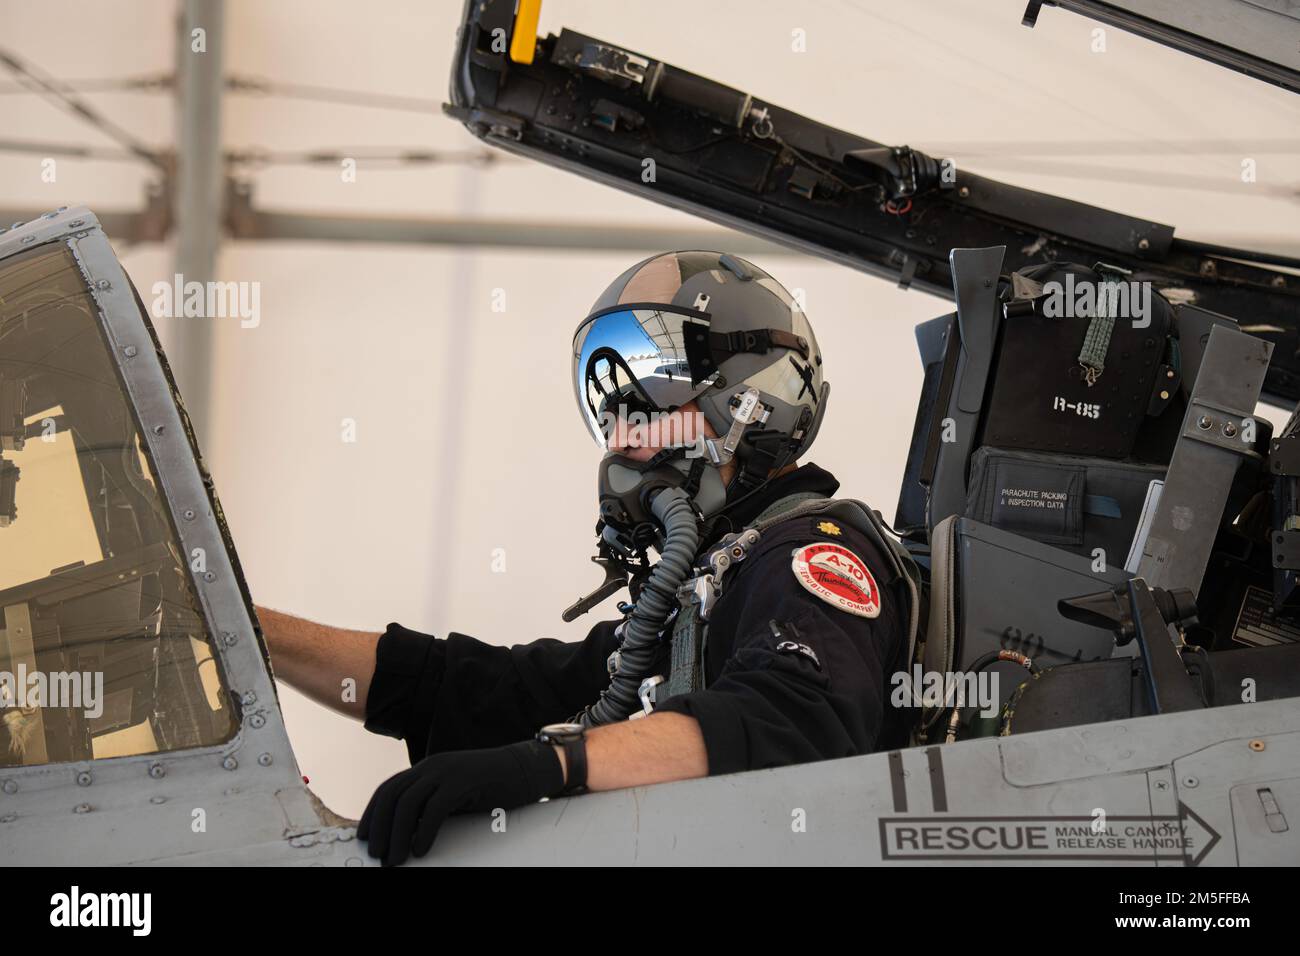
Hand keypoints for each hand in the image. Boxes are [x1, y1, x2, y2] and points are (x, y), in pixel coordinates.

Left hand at [358, 740, 563, 865]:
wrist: (526, 768)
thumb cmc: (491, 786)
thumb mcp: (454, 794)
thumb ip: (432, 805)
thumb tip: (406, 834)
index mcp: (428, 768)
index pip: (389, 788)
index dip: (372, 813)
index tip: (365, 837)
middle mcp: (432, 766)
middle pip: (393, 795)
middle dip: (380, 828)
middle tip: (378, 855)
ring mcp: (447, 771)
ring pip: (408, 803)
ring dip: (397, 835)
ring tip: (395, 859)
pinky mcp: (464, 781)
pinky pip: (435, 809)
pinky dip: (424, 832)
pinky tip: (421, 850)